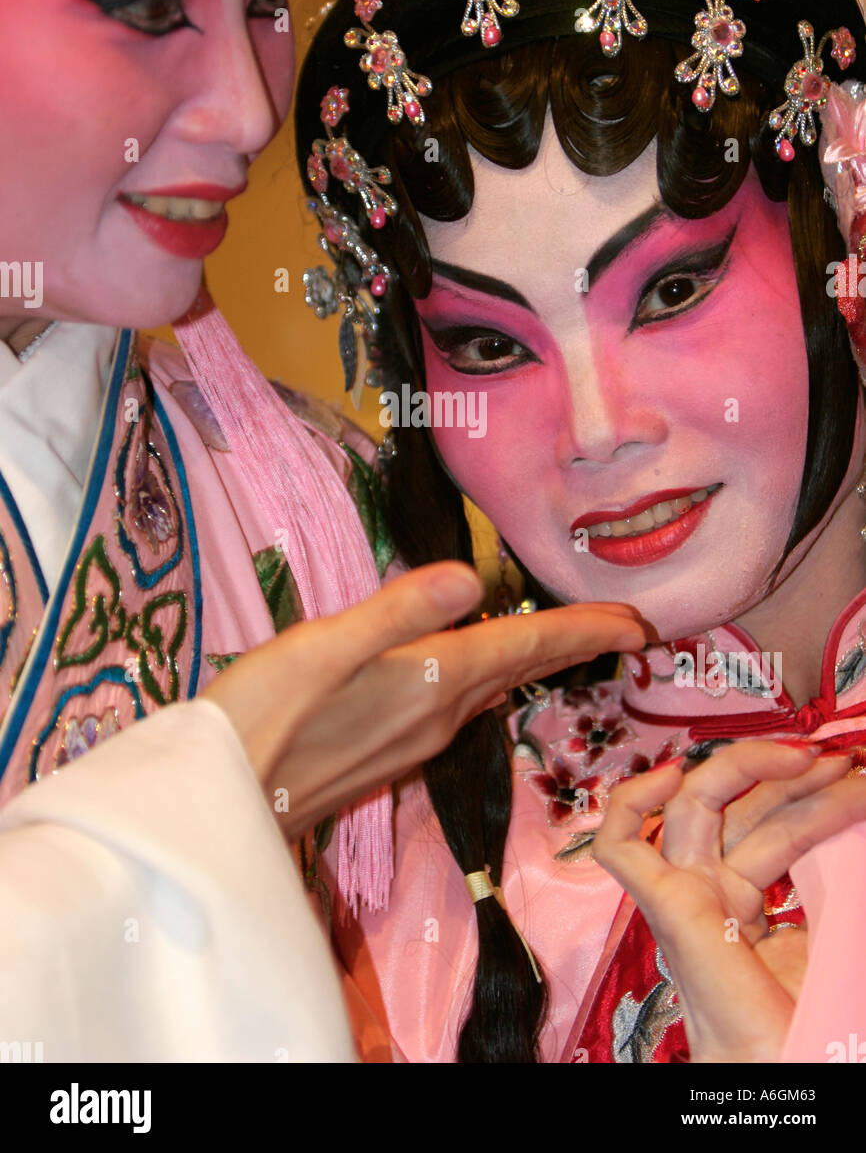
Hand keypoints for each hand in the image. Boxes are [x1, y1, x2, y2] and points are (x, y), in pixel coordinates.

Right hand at [205, 561, 645, 835]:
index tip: (640, 623)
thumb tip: (473, 578)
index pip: (525, 647)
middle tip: (630, 629)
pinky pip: (464, 708)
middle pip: (521, 670)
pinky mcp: (391, 753)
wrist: (222, 805)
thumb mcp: (323, 646)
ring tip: (572, 642)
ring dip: (539, 663)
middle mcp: (436, 717)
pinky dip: (495, 680)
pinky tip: (486, 674)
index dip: (584, 630)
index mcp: (429, 682)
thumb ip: (398, 610)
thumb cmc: (260, 715)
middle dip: (577, 646)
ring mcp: (416, 741)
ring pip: (495, 691)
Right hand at [593, 739, 865, 1061]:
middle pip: (737, 805)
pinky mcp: (663, 903)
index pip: (766, 826)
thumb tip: (848, 828)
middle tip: (845, 761)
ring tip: (816, 761)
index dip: (809, 796)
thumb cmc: (803, 1017)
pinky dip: (632, 802)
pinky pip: (620, 845)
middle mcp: (705, 893)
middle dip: (791, 774)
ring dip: (755, 768)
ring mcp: (681, 894)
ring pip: (696, 804)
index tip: (854, 779)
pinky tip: (672, 776)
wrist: (781, 1066)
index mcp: (739, 904)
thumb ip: (825, 878)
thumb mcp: (827, 927)